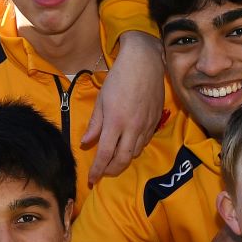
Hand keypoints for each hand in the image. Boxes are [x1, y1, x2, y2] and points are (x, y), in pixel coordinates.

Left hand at [82, 32, 164, 185]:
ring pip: (135, 153)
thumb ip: (95, 124)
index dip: (97, 170)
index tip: (92, 179)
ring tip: (113, 160)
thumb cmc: (119, 78)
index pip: (105, 154)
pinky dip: (134, 148)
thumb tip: (86, 143)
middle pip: (123, 160)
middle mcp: (132, 127)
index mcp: (115, 122)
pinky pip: (144, 142)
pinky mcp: (156, 121)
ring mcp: (146, 125)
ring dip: (123, 160)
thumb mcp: (101, 100)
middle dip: (111, 170)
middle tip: (103, 173)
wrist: (145, 62)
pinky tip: (127, 145)